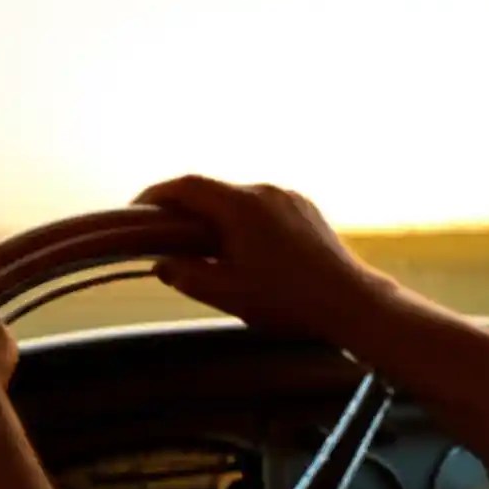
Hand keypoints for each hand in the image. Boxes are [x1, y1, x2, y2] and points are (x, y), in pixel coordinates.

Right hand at [134, 175, 396, 339]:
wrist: (350, 301)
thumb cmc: (288, 300)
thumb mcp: (227, 294)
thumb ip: (188, 275)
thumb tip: (164, 264)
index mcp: (241, 206)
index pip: (188, 187)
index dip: (157, 195)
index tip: (137, 211)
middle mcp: (266, 191)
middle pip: (214, 191)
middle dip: (186, 210)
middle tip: (165, 234)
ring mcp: (290, 198)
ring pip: (240, 200)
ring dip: (217, 217)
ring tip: (205, 247)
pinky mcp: (307, 209)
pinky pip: (265, 207)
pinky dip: (244, 221)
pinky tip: (245, 249)